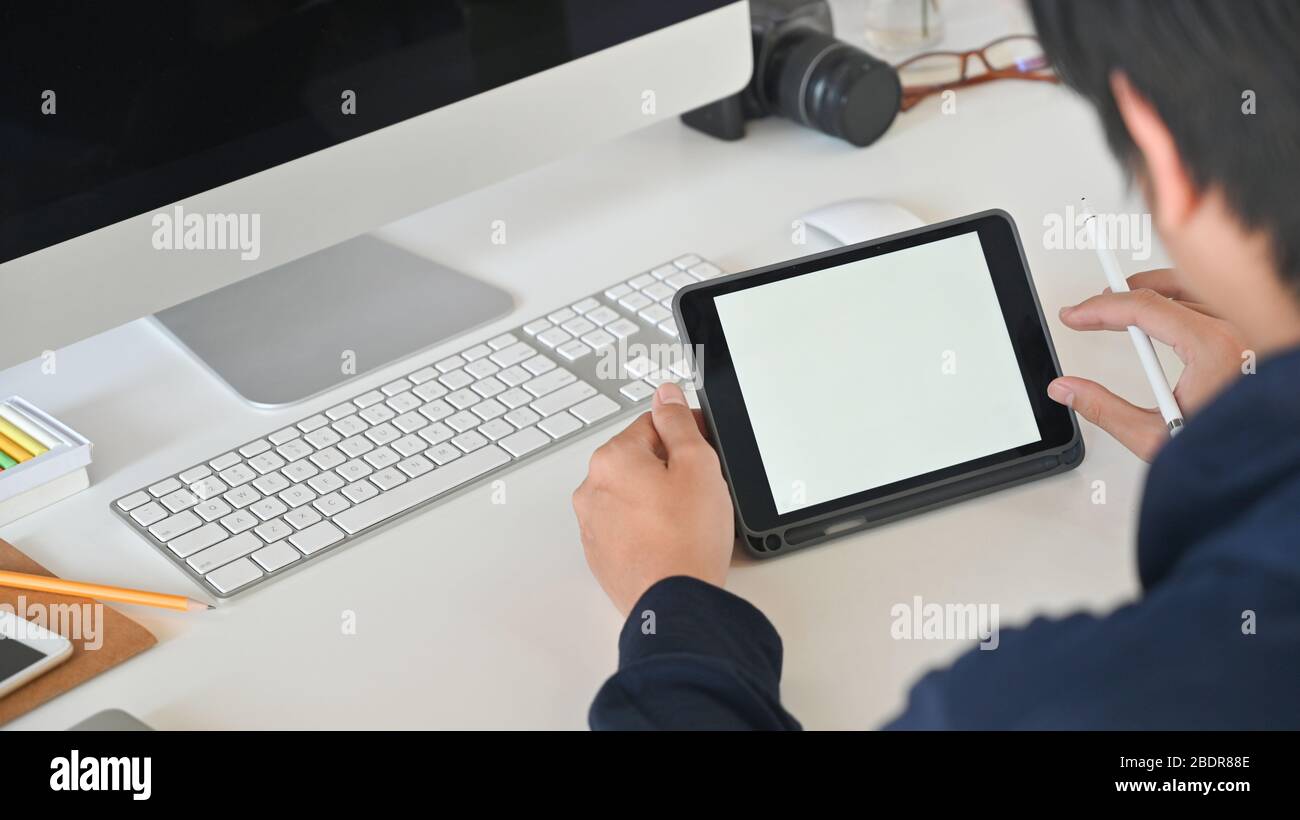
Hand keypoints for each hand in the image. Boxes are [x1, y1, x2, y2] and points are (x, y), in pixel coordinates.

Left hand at [572, 382, 734, 614]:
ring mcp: (593, 525)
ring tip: (686, 520)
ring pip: (632, 494)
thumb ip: (679, 422)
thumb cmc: (686, 538)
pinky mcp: (601, 554)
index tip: (706, 448)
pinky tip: (672, 540)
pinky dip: (647, 528)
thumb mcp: (697, 463)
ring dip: (657, 498)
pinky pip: (627, 526)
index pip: (652, 424)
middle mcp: (592, 489)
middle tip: (701, 490)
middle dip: (670, 468)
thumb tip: (665, 395)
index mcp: (611, 459)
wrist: (674, 602)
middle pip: (639, 460)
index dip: (686, 432)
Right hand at [1049, 268, 1246, 461]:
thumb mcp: (1153, 436)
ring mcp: (1245, 333)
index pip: (1145, 308)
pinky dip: (1181, 303)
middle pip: (1168, 288)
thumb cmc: (1226, 450)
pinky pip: (1211, 304)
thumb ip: (1102, 409)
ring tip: (1124, 306)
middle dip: (1122, 293)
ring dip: (1154, 293)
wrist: (1266, 459)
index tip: (1076, 316)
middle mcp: (1234, 332)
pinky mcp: (1250, 341)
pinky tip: (1164, 316)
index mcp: (1213, 347)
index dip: (1100, 308)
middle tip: (1092, 307)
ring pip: (1193, 289)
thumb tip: (1067, 389)